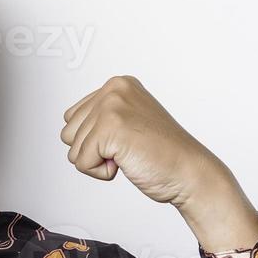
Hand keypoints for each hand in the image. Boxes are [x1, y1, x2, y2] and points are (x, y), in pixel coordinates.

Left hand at [59, 75, 257, 251]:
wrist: (189, 172)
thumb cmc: (163, 154)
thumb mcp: (128, 122)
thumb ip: (100, 117)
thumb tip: (68, 128)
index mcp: (118, 85)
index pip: (73, 118)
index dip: (94, 140)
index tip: (127, 140)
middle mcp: (114, 89)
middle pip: (68, 133)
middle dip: (93, 150)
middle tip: (128, 149)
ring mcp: (111, 106)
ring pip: (73, 149)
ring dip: (97, 161)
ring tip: (129, 155)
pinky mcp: (110, 128)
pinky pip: (81, 163)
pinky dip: (101, 172)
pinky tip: (127, 163)